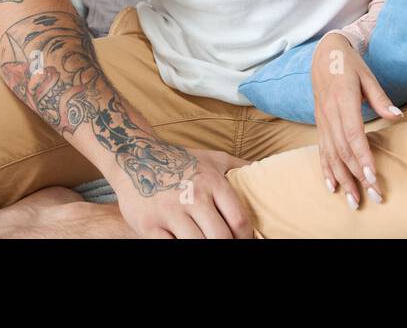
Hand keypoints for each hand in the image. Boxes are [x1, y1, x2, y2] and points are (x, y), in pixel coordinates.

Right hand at [111, 141, 253, 238]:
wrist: (136, 157)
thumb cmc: (182, 161)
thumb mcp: (214, 159)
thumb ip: (241, 167)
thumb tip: (270, 171)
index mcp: (212, 182)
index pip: (239, 220)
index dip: (246, 238)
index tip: (245, 242)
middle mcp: (193, 196)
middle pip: (220, 238)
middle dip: (227, 247)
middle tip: (228, 246)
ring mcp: (169, 212)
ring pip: (196, 245)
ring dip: (205, 248)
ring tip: (207, 244)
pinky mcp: (149, 225)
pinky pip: (170, 247)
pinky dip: (180, 248)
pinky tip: (185, 243)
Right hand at [310, 33, 401, 209]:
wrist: (323, 53)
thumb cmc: (350, 64)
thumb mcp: (367, 76)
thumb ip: (381, 99)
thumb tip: (398, 117)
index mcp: (343, 99)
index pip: (353, 134)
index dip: (363, 158)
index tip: (373, 178)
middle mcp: (330, 113)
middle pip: (343, 151)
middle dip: (357, 177)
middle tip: (372, 197)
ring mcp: (322, 120)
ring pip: (331, 155)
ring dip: (342, 180)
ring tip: (353, 201)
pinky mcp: (319, 123)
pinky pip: (321, 150)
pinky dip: (326, 170)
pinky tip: (332, 187)